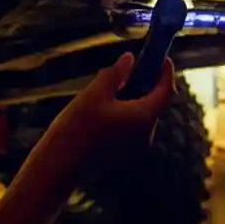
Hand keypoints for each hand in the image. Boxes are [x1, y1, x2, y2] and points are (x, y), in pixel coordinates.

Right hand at [33, 53, 175, 186]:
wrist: (59, 166)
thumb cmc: (76, 128)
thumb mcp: (95, 93)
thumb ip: (116, 73)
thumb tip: (130, 58)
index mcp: (144, 117)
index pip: (165, 90)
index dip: (165, 72)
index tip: (161, 57)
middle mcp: (146, 134)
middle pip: (154, 102)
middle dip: (146, 84)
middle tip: (133, 68)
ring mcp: (137, 147)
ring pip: (142, 115)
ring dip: (133, 99)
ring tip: (111, 88)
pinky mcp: (126, 154)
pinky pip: (132, 128)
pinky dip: (126, 114)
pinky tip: (104, 109)